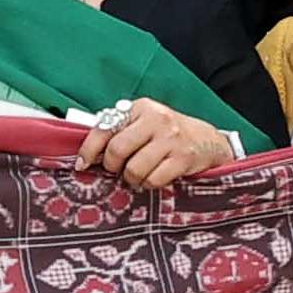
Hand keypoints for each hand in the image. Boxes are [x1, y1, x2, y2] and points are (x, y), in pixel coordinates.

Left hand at [73, 98, 238, 192]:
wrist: (210, 142)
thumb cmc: (170, 135)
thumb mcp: (145, 124)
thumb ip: (121, 132)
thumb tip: (88, 153)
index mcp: (141, 108)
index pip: (104, 128)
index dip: (89, 150)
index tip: (83, 164)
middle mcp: (156, 119)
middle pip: (117, 151)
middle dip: (113, 167)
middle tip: (119, 170)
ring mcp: (171, 138)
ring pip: (134, 169)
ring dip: (133, 178)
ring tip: (139, 175)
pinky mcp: (183, 158)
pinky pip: (153, 180)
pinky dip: (150, 184)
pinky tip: (154, 178)